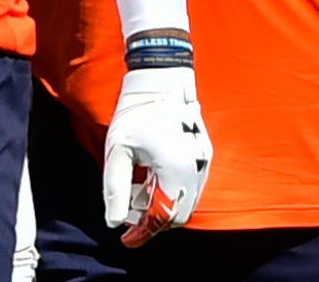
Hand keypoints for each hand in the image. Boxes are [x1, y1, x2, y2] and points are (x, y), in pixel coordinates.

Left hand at [101, 67, 210, 246]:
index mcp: (174, 169)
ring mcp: (203, 162)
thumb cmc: (137, 112)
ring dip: (163, 206)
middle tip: (130, 212)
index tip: (125, 239)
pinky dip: (172, 192)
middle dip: (153, 220)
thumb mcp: (118, 151)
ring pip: (186, 202)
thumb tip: (114, 221)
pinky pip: (191, 186)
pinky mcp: (204, 155)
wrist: (162, 79)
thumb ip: (116, 189)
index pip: (162, 217)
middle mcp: (195, 169)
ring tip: (138, 190)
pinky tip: (152, 178)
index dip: (142, 233)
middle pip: (178, 214)